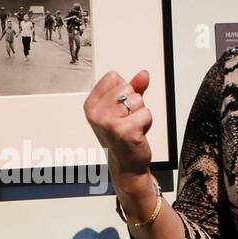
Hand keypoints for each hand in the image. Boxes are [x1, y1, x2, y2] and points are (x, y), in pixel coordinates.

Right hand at [84, 69, 153, 190]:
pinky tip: (137, 133)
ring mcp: (109, 122)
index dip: (123, 90)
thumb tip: (143, 74)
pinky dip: (146, 123)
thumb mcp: (124, 108)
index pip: (113, 77)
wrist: (126, 164)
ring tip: (133, 126)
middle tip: (128, 119)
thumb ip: (134, 88)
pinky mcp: (124, 131)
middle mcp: (96, 113)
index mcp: (91, 104)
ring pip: (137, 100)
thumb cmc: (123, 136)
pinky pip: (146, 113)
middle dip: (133, 102)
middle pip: (126, 87)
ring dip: (141, 113)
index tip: (120, 108)